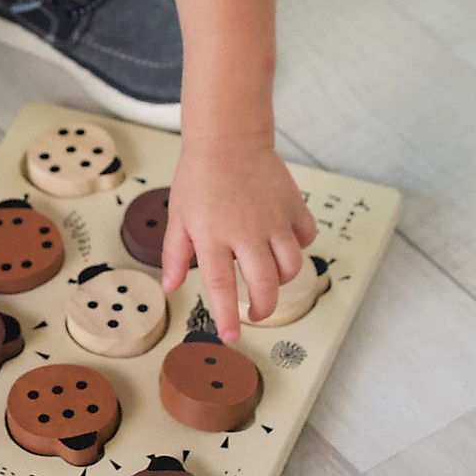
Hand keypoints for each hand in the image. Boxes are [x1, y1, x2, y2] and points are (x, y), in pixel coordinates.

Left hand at [161, 135, 316, 341]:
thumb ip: (174, 254)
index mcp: (213, 236)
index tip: (231, 336)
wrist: (228, 139)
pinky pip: (305, 238)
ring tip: (267, 277)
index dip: (227, 315)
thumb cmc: (198, 178)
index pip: (222, 286)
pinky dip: (298, 247)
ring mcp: (273, 219)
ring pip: (291, 266)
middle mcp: (246, 231)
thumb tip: (170, 287)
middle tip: (255, 313)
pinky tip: (283, 245)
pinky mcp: (293, 206)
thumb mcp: (178, 216)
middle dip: (263, 308)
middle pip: (265, 284)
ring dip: (281, 280)